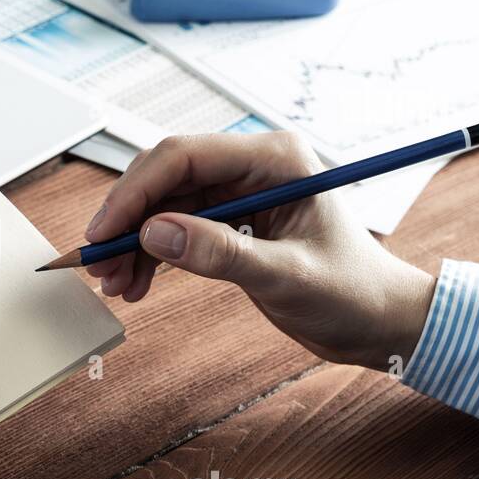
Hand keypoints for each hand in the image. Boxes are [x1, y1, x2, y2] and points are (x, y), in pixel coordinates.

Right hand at [84, 132, 434, 370]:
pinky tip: (137, 285)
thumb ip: (221, 254)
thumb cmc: (353, 293)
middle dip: (126, 220)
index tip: (104, 233)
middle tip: (98, 264)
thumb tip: (154, 235)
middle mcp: (252, 167)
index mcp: (274, 159)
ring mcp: (239, 193)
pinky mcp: (231, 222)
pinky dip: (150, 256)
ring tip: (114, 284)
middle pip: (164, 178)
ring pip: (162, 206)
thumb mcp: (287, 277)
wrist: (379, 321)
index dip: (135, 193)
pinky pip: (174, 229)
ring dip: (132, 244)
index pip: (184, 156)